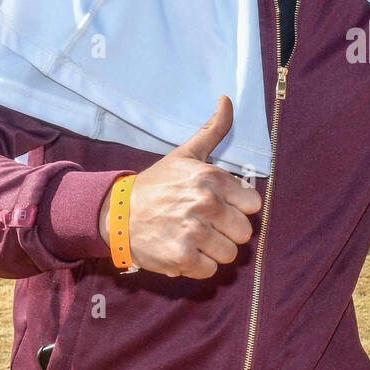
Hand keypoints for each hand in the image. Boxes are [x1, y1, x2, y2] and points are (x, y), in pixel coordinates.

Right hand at [100, 96, 261, 278]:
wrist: (115, 213)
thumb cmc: (156, 185)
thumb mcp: (186, 154)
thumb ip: (213, 130)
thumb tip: (227, 99)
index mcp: (212, 178)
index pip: (253, 205)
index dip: (237, 209)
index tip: (219, 207)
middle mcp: (205, 203)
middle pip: (244, 232)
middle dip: (226, 231)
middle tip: (203, 224)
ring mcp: (193, 232)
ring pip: (229, 253)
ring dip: (212, 250)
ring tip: (192, 237)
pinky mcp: (181, 258)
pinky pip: (210, 270)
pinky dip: (197, 266)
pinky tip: (182, 251)